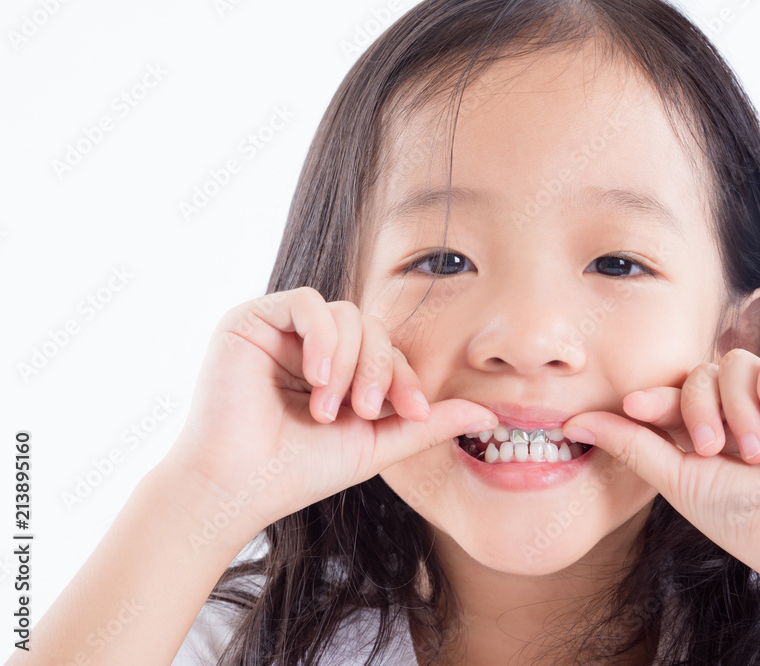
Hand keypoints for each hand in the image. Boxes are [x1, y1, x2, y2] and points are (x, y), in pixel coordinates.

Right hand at [164, 287, 496, 534]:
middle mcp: (313, 345)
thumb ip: (427, 424)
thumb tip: (492, 416)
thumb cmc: (299, 471)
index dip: (406, 376)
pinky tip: (317, 377)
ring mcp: (283, 330)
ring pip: (347, 315)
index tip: (412, 412)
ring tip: (327, 408)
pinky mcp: (252, 319)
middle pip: (372, 327)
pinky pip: (309, 303)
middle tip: (364, 412)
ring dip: (349, 363)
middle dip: (379, 370)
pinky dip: (323, 339)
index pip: (389, 351)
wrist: (238, 486)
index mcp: (340, 369)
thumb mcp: (376, 446)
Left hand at [562, 343, 759, 579]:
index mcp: (712, 428)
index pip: (674, 395)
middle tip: (711, 448)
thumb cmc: (744, 518)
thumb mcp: (676, 478)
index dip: (654, 398)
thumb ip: (630, 444)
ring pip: (737, 364)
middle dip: (698, 408)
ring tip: (757, 452)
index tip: (634, 406)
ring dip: (739, 408)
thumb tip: (572, 423)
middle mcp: (745, 408)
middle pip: (701, 373)